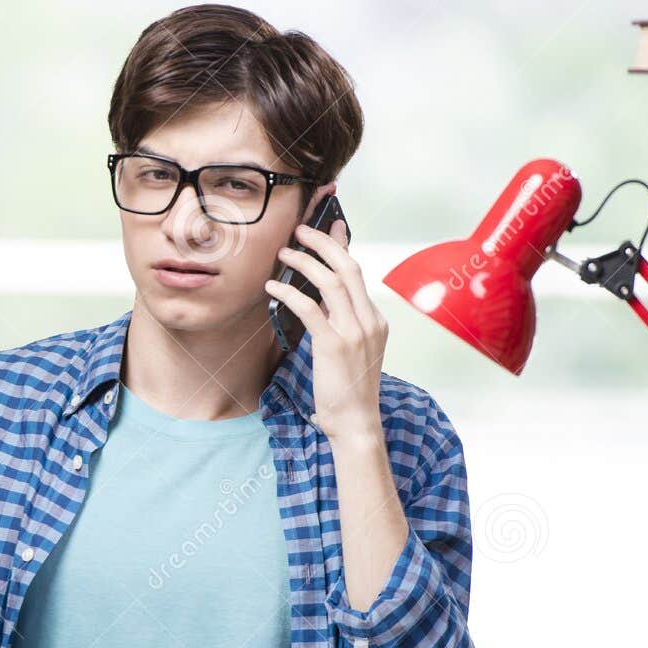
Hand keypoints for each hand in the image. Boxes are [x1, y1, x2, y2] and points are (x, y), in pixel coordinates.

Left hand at [264, 214, 388, 442]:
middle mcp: (369, 321)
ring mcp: (355, 332)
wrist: (356, 423)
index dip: (341, 246)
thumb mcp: (351, 351)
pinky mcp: (334, 345)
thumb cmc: (348, 391)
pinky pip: (310, 309)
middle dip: (323, 243)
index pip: (356, 273)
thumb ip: (341, 324)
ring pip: (331, 282)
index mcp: (375, 320)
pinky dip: (289, 293)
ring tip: (283, 254)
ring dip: (305, 263)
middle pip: (348, 267)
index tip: (330, 225)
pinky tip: (273, 288)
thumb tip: (319, 303)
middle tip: (300, 230)